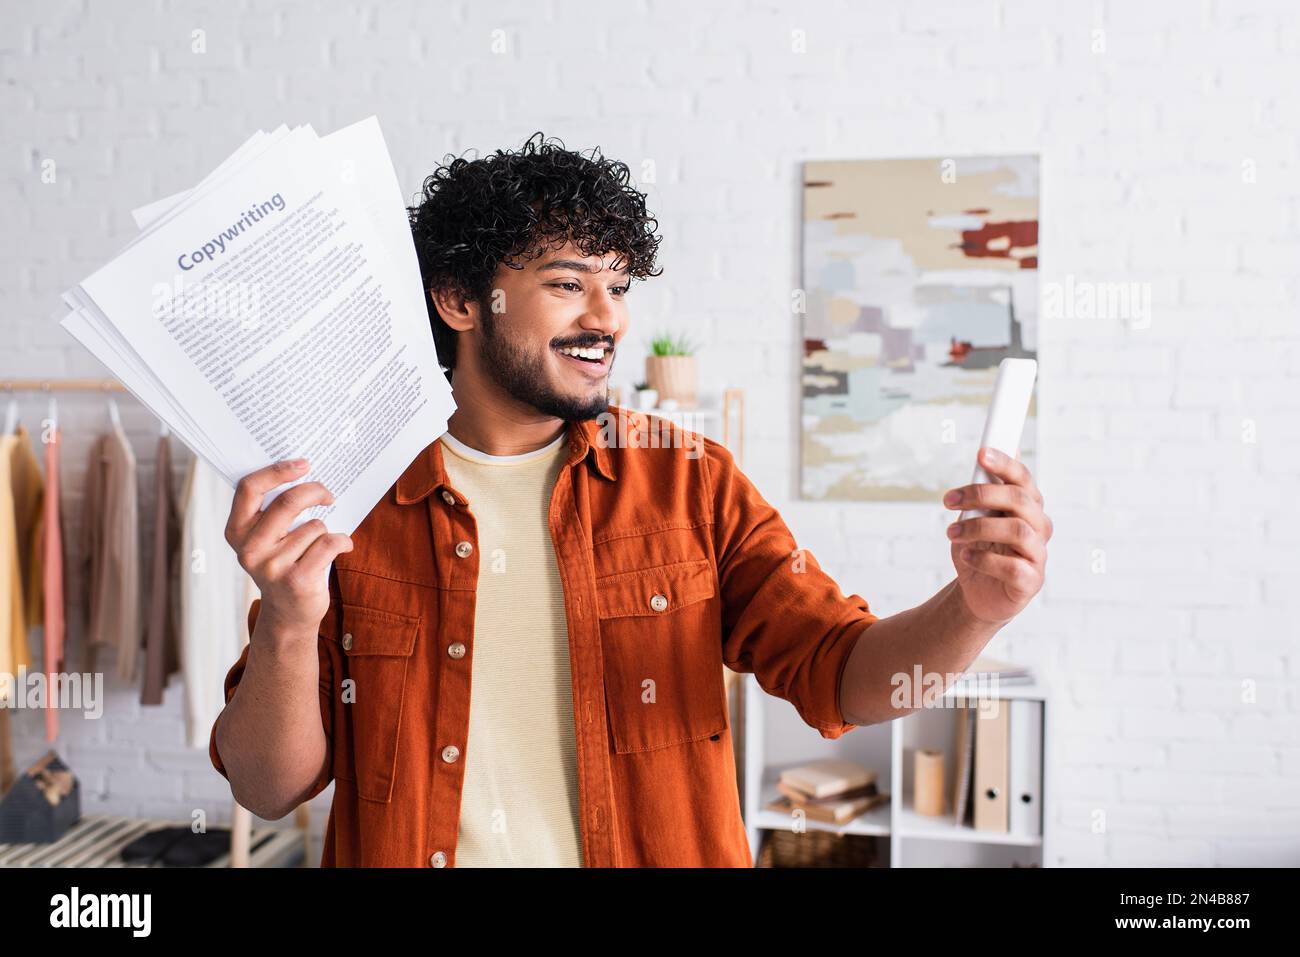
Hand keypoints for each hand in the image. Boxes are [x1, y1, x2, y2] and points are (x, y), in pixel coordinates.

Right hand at [224, 458, 352, 633]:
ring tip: (319, 545)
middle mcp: (250, 549)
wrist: (289, 615)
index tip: (303, 464)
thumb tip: (306, 471)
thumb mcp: (268, 538)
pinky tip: (343, 547)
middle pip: (288, 501)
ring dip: (325, 530)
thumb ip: (274, 511)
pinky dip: (343, 541)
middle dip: (315, 491)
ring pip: (314, 526)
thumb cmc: (284, 564)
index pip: (249, 488)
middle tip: (328, 493)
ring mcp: (272, 567)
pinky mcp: (297, 580)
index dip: (277, 470)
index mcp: (237, 531)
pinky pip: (329, 543)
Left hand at [942, 447, 1051, 624]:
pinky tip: (967, 556)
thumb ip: (982, 491)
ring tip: (952, 533)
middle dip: (981, 495)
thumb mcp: (974, 518)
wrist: (976, 594)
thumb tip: (986, 453)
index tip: (980, 454)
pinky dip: (985, 559)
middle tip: (949, 500)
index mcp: (1028, 507)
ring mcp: (1038, 555)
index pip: (1023, 479)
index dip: (1005, 464)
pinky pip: (1014, 567)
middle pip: (1020, 500)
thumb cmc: (979, 550)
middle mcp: (1039, 527)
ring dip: (978, 528)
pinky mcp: (1031, 581)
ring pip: (1017, 531)